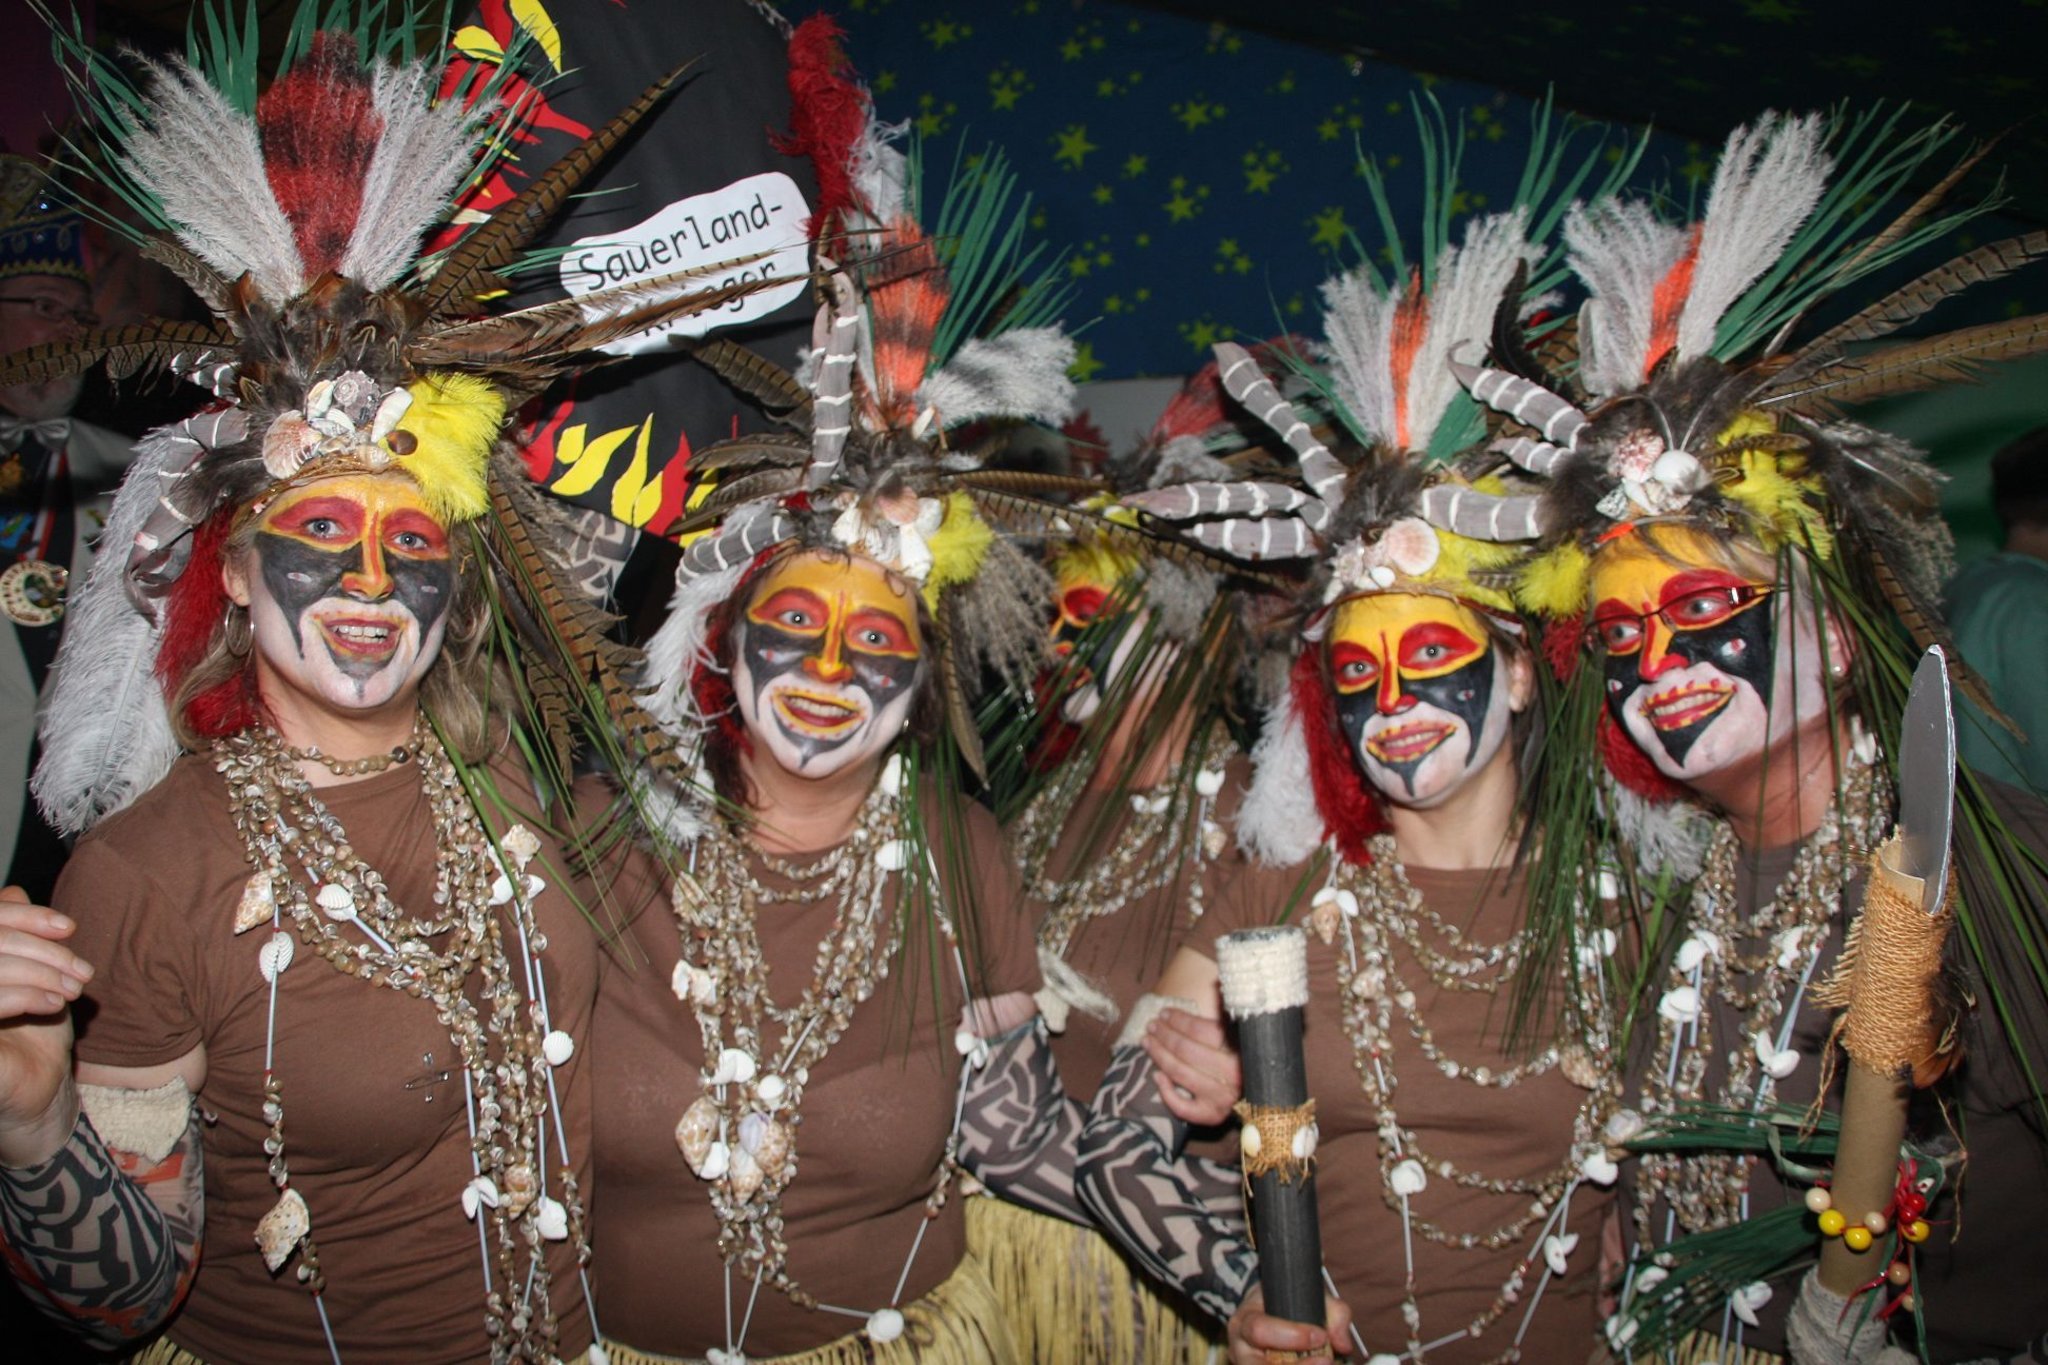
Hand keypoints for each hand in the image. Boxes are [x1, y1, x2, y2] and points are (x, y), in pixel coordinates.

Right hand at [0, 887, 88, 1165]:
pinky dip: (25, 996)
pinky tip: (55, 1005)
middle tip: (81, 970)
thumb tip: (15, 892)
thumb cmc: (33, 1032)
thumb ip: (18, 938)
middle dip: (43, 950)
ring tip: (73, 989)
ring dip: (42, 973)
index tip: (69, 928)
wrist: (38, 1092)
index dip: (26, 917)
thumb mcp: (33, 976)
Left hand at [1143, 1006, 1240, 1125]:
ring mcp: (1223, 1096)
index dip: (1179, 1020)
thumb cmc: (1241, 1058)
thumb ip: (1219, 1022)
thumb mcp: (1237, 1035)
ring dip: (1159, 1055)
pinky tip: (1157, 1076)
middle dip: (1165, 1034)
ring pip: (1180, 1072)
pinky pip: (1183, 1106)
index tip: (1164, 1013)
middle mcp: (1233, 1074)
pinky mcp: (1213, 1115)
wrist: (1262, 1097)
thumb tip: (1195, 1000)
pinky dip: (1166, 1091)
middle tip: (1151, 1025)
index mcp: (1240, 1048)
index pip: (1201, 1030)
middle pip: (1187, 1050)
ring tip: (1147, 1042)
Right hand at [1227, 1283, 1353, 1362]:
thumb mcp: (1308, 1295)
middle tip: (1326, 1361)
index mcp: (1245, 1318)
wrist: (1268, 1309)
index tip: (1321, 1335)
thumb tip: (1342, 1344)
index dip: (1291, 1336)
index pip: (1259, 1329)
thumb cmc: (1287, 1301)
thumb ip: (1334, 1313)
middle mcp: (1241, 1347)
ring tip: (1324, 1364)